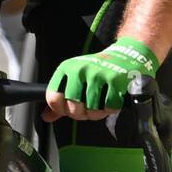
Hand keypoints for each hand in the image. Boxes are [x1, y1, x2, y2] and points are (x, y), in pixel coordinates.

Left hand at [43, 37, 158, 122]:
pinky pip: (108, 107)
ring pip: (91, 110)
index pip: (54, 98)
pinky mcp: (115, 81)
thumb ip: (60, 98)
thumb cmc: (97, 70)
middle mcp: (80, 70)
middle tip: (87, 109)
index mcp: (67, 68)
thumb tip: (46, 116)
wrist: (126, 55)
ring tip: (99, 104)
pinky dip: (110, 109)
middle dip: (81, 114)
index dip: (61, 109)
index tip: (68, 109)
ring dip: (96, 113)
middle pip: (73, 108)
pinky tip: (110, 100)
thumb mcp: (74, 78)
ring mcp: (98, 75)